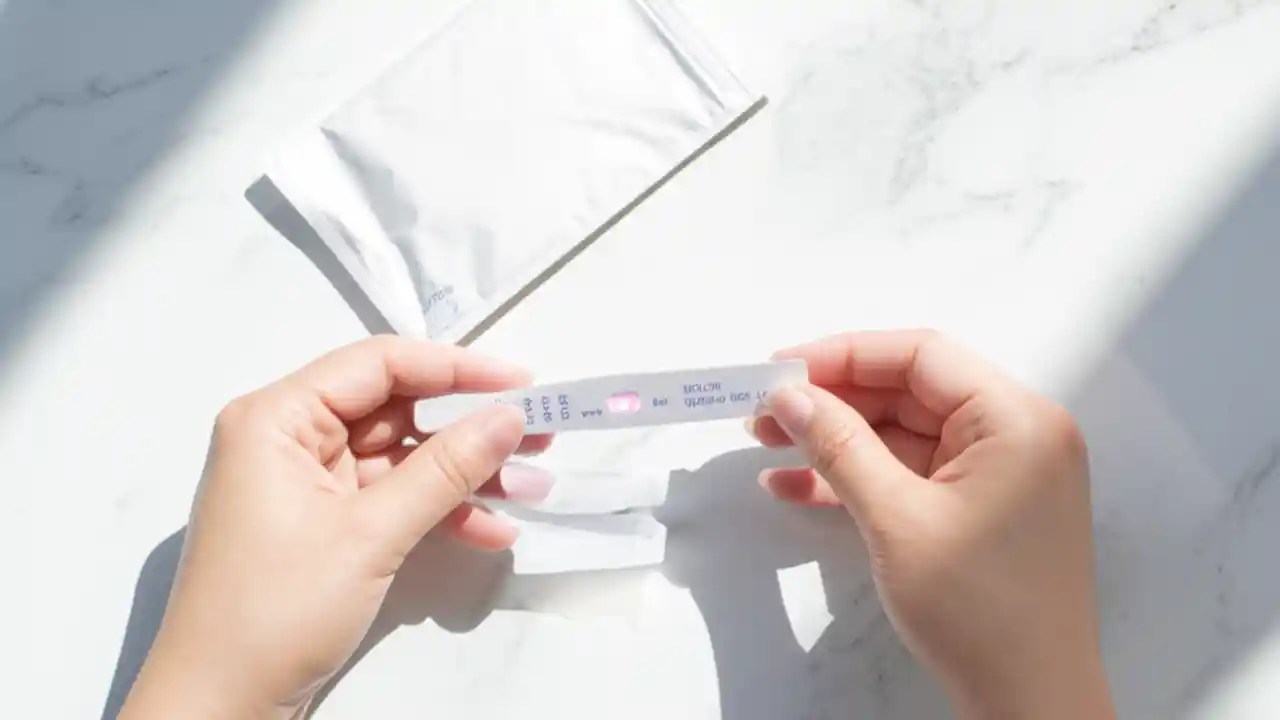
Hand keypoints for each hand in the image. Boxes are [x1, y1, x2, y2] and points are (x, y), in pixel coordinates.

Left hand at [120, 336, 551, 719]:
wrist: (217, 709)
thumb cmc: (274, 612)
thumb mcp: (369, 534)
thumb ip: (444, 470)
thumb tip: (508, 417)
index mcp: (276, 419)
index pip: (377, 365)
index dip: (454, 369)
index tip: (520, 383)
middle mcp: (287, 440)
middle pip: (393, 410)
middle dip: (468, 428)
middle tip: (539, 436)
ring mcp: (304, 486)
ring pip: (399, 459)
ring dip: (463, 475)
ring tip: (530, 488)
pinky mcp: (321, 528)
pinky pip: (389, 500)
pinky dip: (437, 512)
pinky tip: (489, 529)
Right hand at [750, 331, 1113, 719]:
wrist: (1031, 704)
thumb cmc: (977, 611)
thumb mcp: (896, 520)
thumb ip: (840, 446)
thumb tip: (789, 394)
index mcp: (1016, 420)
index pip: (920, 355)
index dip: (843, 355)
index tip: (779, 371)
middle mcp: (1016, 433)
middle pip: (909, 391)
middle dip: (832, 401)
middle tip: (763, 413)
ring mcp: (1001, 473)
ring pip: (904, 434)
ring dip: (837, 440)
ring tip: (766, 445)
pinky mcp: (981, 508)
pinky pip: (913, 474)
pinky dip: (860, 477)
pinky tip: (797, 487)